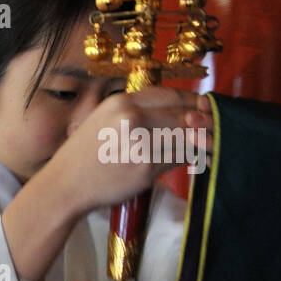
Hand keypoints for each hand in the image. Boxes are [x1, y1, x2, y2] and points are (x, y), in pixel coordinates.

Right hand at [43, 88, 212, 217]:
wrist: (64, 185)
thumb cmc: (86, 155)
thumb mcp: (105, 120)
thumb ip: (138, 112)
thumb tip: (184, 111)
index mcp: (121, 102)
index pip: (172, 95)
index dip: (194, 102)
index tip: (205, 110)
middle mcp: (131, 118)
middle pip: (184, 115)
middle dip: (203, 124)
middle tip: (215, 131)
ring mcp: (139, 143)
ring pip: (186, 138)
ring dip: (201, 144)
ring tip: (210, 147)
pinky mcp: (145, 168)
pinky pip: (179, 159)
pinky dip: (191, 160)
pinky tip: (197, 161)